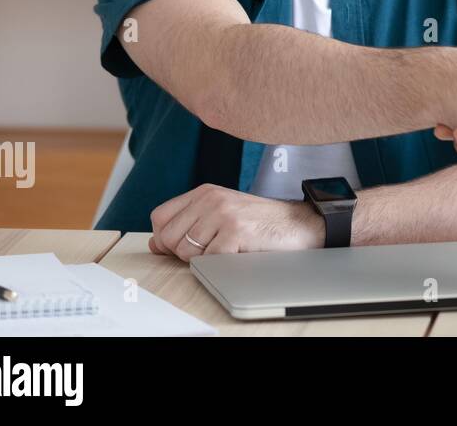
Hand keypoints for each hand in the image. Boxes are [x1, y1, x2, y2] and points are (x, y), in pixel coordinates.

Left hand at [147, 183, 324, 260]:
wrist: (302, 224)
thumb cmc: (262, 223)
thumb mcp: (222, 214)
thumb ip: (189, 224)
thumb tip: (155, 243)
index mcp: (204, 192)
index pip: (159, 218)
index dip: (167, 238)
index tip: (187, 243)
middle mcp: (210, 198)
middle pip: (167, 238)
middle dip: (184, 252)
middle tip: (212, 248)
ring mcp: (223, 213)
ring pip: (185, 251)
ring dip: (204, 259)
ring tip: (228, 248)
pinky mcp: (235, 231)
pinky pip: (208, 260)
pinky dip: (221, 264)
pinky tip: (239, 252)